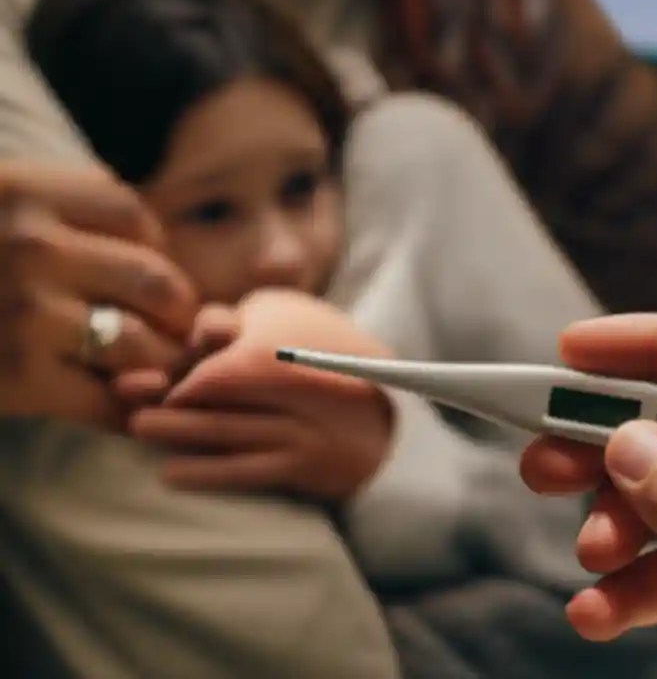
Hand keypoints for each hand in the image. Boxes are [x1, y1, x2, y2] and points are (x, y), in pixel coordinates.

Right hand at [0, 162, 196, 426]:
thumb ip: (50, 214)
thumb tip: (151, 252)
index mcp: (19, 192)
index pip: (135, 217)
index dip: (150, 251)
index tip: (134, 277)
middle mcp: (29, 245)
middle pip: (158, 281)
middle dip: (174, 315)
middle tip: (163, 334)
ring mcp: (25, 313)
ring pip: (146, 344)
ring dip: (158, 365)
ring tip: (142, 372)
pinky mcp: (16, 379)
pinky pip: (109, 403)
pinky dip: (128, 413)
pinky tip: (122, 411)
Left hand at [126, 290, 392, 500]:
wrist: (396, 428)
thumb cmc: (339, 367)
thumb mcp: (304, 322)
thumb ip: (254, 316)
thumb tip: (199, 327)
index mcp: (289, 334)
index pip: (221, 331)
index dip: (186, 345)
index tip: (155, 358)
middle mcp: (293, 377)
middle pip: (216, 380)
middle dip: (167, 386)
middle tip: (125, 391)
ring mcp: (298, 426)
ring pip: (225, 425)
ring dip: (176, 427)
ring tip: (137, 426)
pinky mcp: (303, 466)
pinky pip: (247, 470)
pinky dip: (206, 472)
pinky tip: (169, 474)